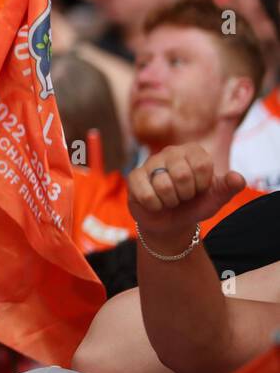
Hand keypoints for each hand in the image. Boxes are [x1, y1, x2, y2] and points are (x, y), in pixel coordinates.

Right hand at [127, 143, 245, 237]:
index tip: (199, 189)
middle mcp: (170, 152)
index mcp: (193, 151)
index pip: (202, 165)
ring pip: (163, 185)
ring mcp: (149, 162)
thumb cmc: (195, 204)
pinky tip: (155, 203)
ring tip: (169, 199)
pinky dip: (155, 205)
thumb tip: (238, 179)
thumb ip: (229, 187)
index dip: (202, 185)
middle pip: (182, 175)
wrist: (171, 221)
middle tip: (183, 196)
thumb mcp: (216, 198)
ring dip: (170, 201)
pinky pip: (146, 194)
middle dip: (185, 194)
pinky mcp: (134, 176)